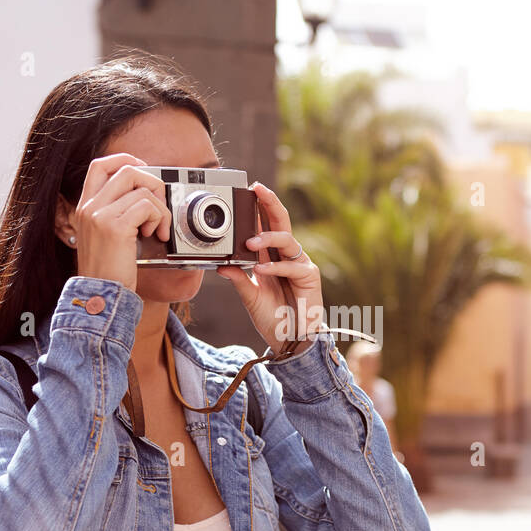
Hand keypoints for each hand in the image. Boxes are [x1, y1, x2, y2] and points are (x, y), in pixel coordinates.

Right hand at [69, 153, 171, 293]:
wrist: (100, 295)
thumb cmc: (108, 270)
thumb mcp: (105, 236)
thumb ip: (116, 214)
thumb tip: (145, 196)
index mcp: (85, 206)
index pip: (101, 165)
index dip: (126, 160)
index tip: (144, 171)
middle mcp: (89, 207)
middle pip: (127, 170)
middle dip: (153, 184)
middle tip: (159, 207)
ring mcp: (100, 215)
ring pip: (142, 188)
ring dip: (160, 208)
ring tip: (157, 229)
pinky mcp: (114, 227)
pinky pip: (147, 206)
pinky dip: (159, 219)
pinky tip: (156, 236)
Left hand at [217, 182, 324, 356]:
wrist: (290, 340)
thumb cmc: (273, 317)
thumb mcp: (250, 296)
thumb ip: (238, 280)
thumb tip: (220, 264)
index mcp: (271, 257)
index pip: (266, 226)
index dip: (259, 208)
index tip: (247, 192)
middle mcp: (286, 256)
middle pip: (281, 222)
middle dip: (269, 203)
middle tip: (257, 189)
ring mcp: (299, 264)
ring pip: (287, 239)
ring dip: (268, 237)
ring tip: (250, 242)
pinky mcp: (309, 277)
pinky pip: (291, 266)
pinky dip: (275, 267)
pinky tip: (262, 268)